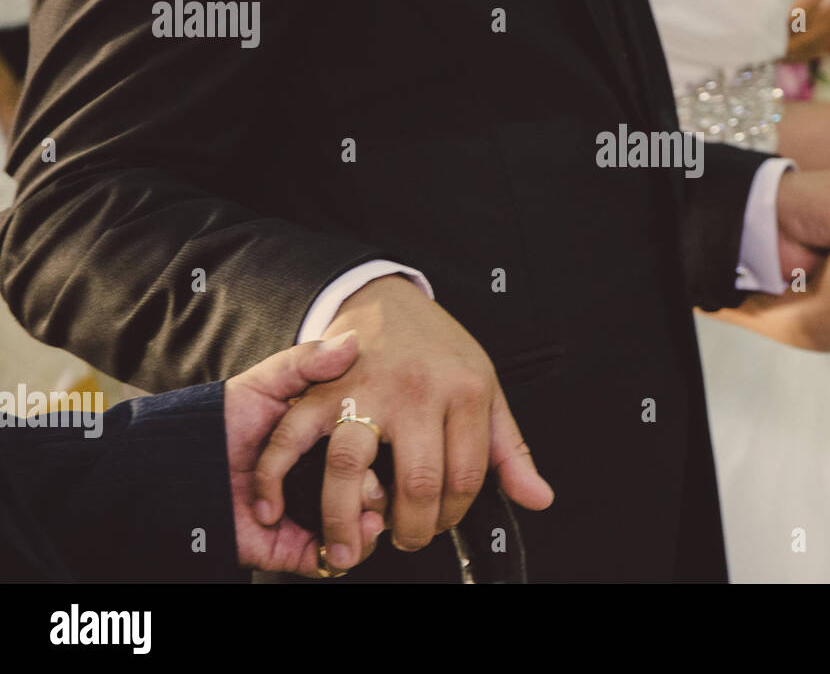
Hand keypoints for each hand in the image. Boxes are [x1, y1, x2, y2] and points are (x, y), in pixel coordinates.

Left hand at [225, 335, 388, 575]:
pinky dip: (347, 554)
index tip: (395, 449)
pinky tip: (353, 539)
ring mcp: (306, 516)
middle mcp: (318, 482)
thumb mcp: (264, 383)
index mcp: (321, 445)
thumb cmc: (219, 420)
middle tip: (376, 492)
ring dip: (371, 527)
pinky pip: (329, 561)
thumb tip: (353, 342)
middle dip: (380, 497)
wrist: (173, 466)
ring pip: (356, 530)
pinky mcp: (289, 548)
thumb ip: (305, 363)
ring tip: (371, 519)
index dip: (387, 454)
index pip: (368, 453)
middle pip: (367, 494)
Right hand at [251, 277, 553, 572]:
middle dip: (411, 529)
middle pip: (417, 482)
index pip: (465, 477)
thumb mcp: (488, 391)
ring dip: (347, 519)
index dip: (453, 514)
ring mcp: (366, 388)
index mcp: (466, 392)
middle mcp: (417, 391)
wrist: (391, 299)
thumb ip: (510, 451)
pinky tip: (277, 507)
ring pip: (352, 466)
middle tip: (405, 537)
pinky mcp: (321, 387)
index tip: (441, 521)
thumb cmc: (442, 351)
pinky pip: (292, 436)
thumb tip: (539, 498)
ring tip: (353, 543)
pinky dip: (276, 475)